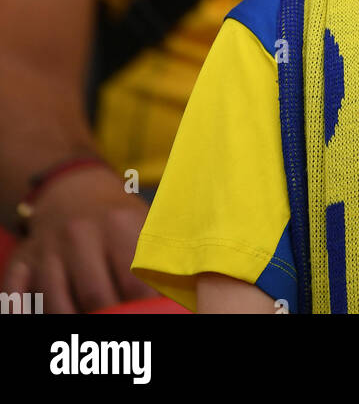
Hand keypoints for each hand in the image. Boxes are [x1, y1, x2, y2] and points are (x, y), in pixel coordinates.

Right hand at [1, 164, 158, 312]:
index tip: (152, 314)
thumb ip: (158, 254)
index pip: (135, 283)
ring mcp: (50, 247)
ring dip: (75, 318)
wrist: (75, 188)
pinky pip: (20, 292)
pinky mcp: (25, 257)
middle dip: (112, 316)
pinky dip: (31, 312)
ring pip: (58, 302)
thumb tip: (182, 290)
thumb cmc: (117, 215)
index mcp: (118, 224)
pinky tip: (48, 316)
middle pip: (96, 297)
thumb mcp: (143, 221)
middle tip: (125, 321)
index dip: (145, 306)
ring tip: (93, 326)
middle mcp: (80, 234)